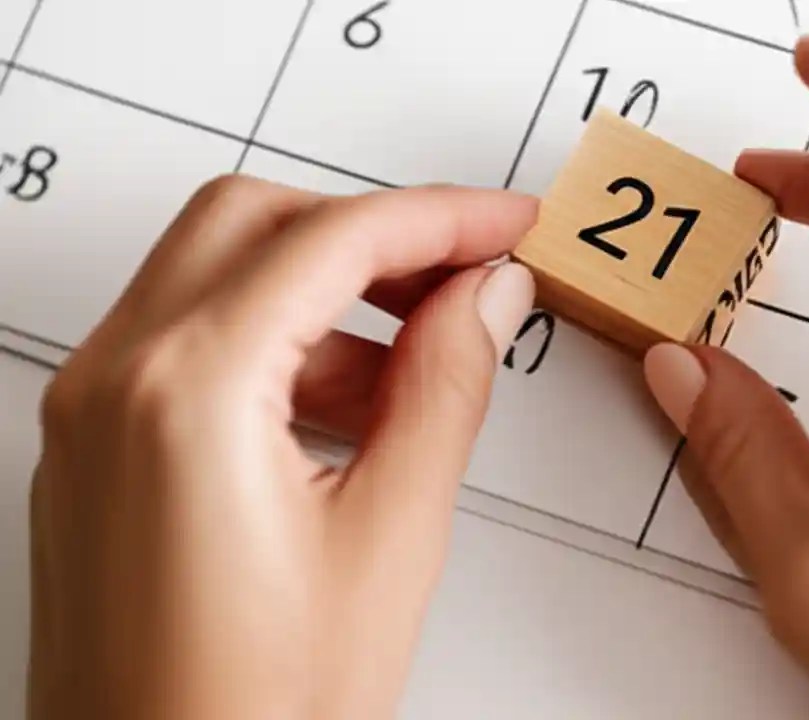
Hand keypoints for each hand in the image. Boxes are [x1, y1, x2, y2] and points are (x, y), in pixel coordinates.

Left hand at [27, 178, 537, 717]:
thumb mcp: (394, 539)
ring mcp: (88, 416)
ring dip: (323, 290)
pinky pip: (186, 344)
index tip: (506, 223)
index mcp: (187, 393)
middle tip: (466, 269)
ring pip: (213, 275)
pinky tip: (349, 407)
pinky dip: (274, 342)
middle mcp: (112, 383)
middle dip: (371, 230)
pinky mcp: (93, 451)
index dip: (440, 217)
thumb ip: (447, 388)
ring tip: (420, 357)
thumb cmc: (258, 717)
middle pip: (253, 222)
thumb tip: (484, 296)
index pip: (331, 239)